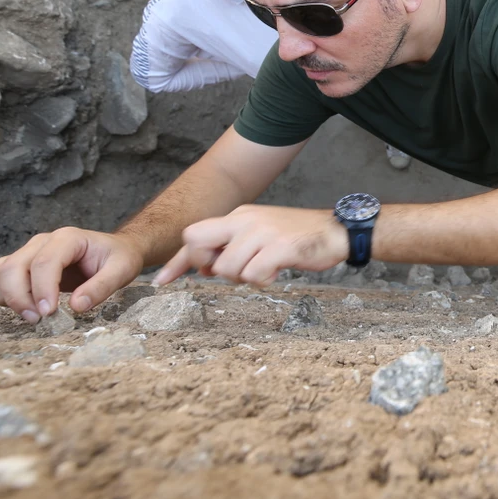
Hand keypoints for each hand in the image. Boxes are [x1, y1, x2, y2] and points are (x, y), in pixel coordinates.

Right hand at [0, 228, 144, 322]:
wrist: (114, 250)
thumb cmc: (118, 258)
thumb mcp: (122, 270)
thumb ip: (101, 287)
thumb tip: (76, 307)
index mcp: (68, 238)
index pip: (44, 262)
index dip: (42, 289)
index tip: (48, 313)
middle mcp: (42, 242)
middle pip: (14, 267)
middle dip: (20, 297)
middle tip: (38, 320)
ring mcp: (28, 252)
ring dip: (6, 297)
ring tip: (30, 316)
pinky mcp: (20, 265)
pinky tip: (20, 307)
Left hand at [154, 205, 348, 286]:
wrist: (336, 231)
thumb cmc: (298, 237)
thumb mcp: (260, 235)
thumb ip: (233, 246)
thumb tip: (207, 269)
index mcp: (238, 216)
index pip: (195, 235)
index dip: (176, 261)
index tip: (161, 281)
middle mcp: (246, 220)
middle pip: (198, 245)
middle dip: (208, 267)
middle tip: (231, 271)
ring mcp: (262, 233)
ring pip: (226, 268)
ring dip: (242, 278)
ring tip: (262, 270)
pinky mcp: (280, 248)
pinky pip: (253, 275)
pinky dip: (262, 281)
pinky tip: (275, 273)